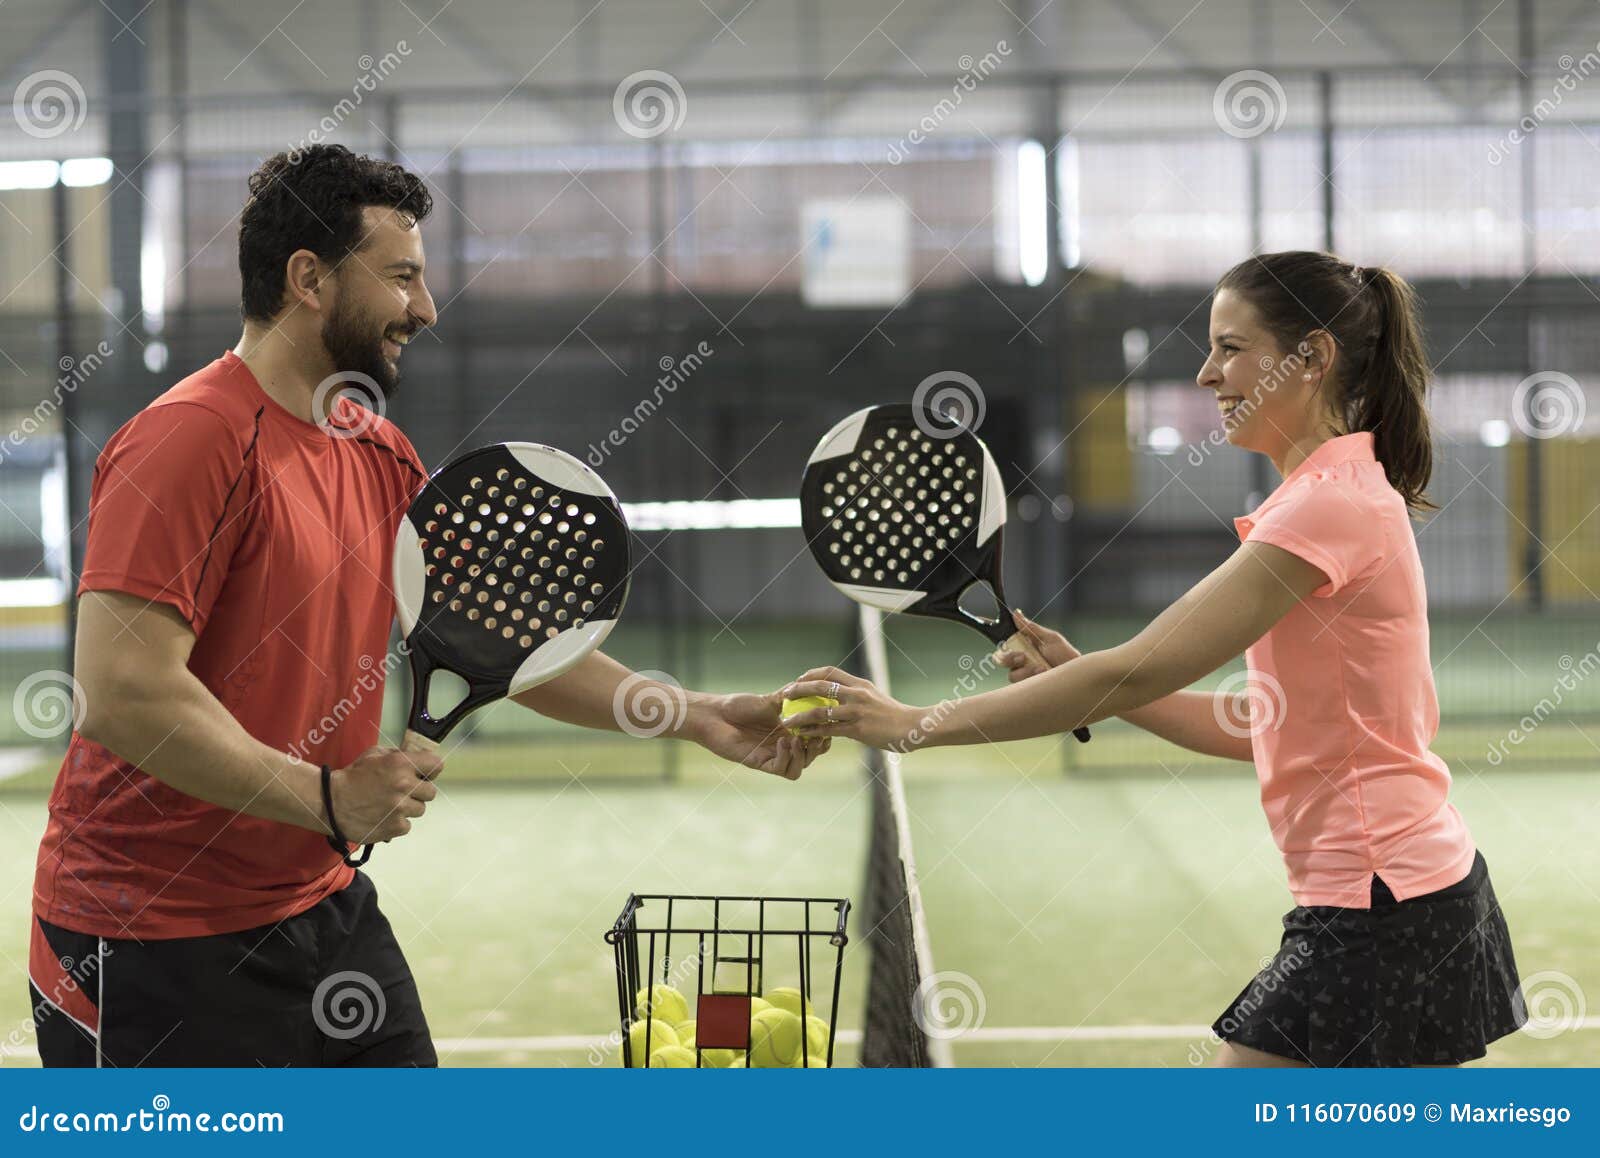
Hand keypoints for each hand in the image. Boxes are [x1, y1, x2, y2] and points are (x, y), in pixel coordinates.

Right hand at [327, 745, 440, 842]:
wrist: (329, 802)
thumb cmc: (351, 777)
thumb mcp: (375, 755)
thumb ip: (399, 755)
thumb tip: (418, 757)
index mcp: (401, 764)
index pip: (437, 764)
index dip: (430, 770)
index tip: (424, 774)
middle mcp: (405, 785)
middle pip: (431, 792)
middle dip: (419, 791)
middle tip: (403, 792)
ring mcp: (401, 808)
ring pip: (420, 810)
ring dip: (408, 808)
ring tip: (389, 805)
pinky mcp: (395, 827)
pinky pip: (407, 825)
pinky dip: (397, 823)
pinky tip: (383, 817)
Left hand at [689, 692, 829, 780]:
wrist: (715, 714)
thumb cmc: (738, 706)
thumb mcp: (769, 700)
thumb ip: (790, 698)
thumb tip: (811, 686)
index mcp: (786, 732)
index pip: (812, 741)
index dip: (822, 737)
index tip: (826, 726)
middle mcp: (781, 747)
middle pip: (809, 757)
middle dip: (816, 749)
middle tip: (815, 736)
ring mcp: (770, 756)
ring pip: (798, 768)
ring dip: (802, 756)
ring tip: (797, 740)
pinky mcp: (759, 763)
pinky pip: (781, 769)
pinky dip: (786, 758)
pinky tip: (782, 742)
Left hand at [779, 668, 924, 752]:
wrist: (913, 727)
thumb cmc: (894, 715)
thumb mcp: (875, 697)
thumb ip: (857, 695)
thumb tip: (839, 697)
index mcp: (860, 684)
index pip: (831, 672)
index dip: (811, 674)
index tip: (799, 679)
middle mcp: (857, 694)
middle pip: (821, 686)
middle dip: (799, 689)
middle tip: (784, 696)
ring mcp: (857, 711)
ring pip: (820, 710)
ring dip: (800, 716)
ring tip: (786, 721)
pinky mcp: (858, 729)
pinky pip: (829, 730)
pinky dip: (813, 732)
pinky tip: (802, 735)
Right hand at [996, 610, 1080, 682]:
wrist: (1077, 676)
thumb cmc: (1066, 656)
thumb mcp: (1050, 638)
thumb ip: (1031, 628)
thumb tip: (1016, 613)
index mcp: (1024, 645)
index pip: (1004, 638)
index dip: (991, 629)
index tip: (984, 620)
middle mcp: (1021, 660)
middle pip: (1000, 657)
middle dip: (1008, 657)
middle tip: (1022, 657)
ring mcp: (1023, 674)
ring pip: (1011, 673)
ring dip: (1025, 670)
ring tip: (1041, 668)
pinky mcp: (1026, 687)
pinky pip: (1019, 683)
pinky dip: (1031, 677)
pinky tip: (1043, 674)